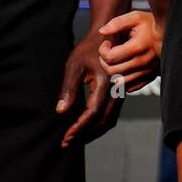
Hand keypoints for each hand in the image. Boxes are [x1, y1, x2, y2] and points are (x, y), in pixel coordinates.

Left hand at [56, 31, 121, 146]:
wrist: (108, 38)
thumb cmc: (89, 49)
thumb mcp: (74, 66)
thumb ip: (68, 89)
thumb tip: (61, 112)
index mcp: (105, 82)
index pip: (93, 112)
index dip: (79, 127)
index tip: (66, 137)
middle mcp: (116, 90)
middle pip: (104, 121)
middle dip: (85, 135)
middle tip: (67, 143)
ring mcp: (120, 92)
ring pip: (110, 120)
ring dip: (93, 132)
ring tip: (75, 139)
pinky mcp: (119, 94)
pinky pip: (112, 114)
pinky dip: (99, 124)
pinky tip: (85, 127)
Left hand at [98, 10, 161, 93]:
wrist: (171, 33)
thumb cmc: (152, 25)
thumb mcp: (135, 17)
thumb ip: (117, 23)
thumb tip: (101, 31)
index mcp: (138, 47)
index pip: (110, 57)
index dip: (102, 50)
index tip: (107, 43)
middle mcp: (143, 62)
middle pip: (112, 71)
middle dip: (104, 62)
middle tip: (107, 52)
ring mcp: (147, 71)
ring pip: (120, 81)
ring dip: (112, 71)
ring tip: (115, 60)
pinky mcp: (150, 77)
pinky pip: (131, 87)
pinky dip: (123, 82)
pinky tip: (123, 69)